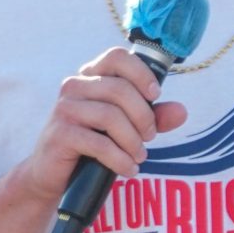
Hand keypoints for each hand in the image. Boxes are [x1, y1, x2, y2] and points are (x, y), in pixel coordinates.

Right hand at [14, 48, 188, 204]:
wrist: (52, 175)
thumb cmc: (91, 146)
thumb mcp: (126, 128)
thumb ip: (152, 117)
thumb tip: (181, 111)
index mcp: (90, 77)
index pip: (117, 57)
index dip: (141, 73)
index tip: (155, 96)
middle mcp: (74, 86)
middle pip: (120, 89)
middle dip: (143, 117)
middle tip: (150, 138)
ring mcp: (64, 109)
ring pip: (111, 116)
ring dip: (133, 141)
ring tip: (139, 156)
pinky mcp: (60, 134)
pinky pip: (99, 143)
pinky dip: (120, 159)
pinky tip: (128, 169)